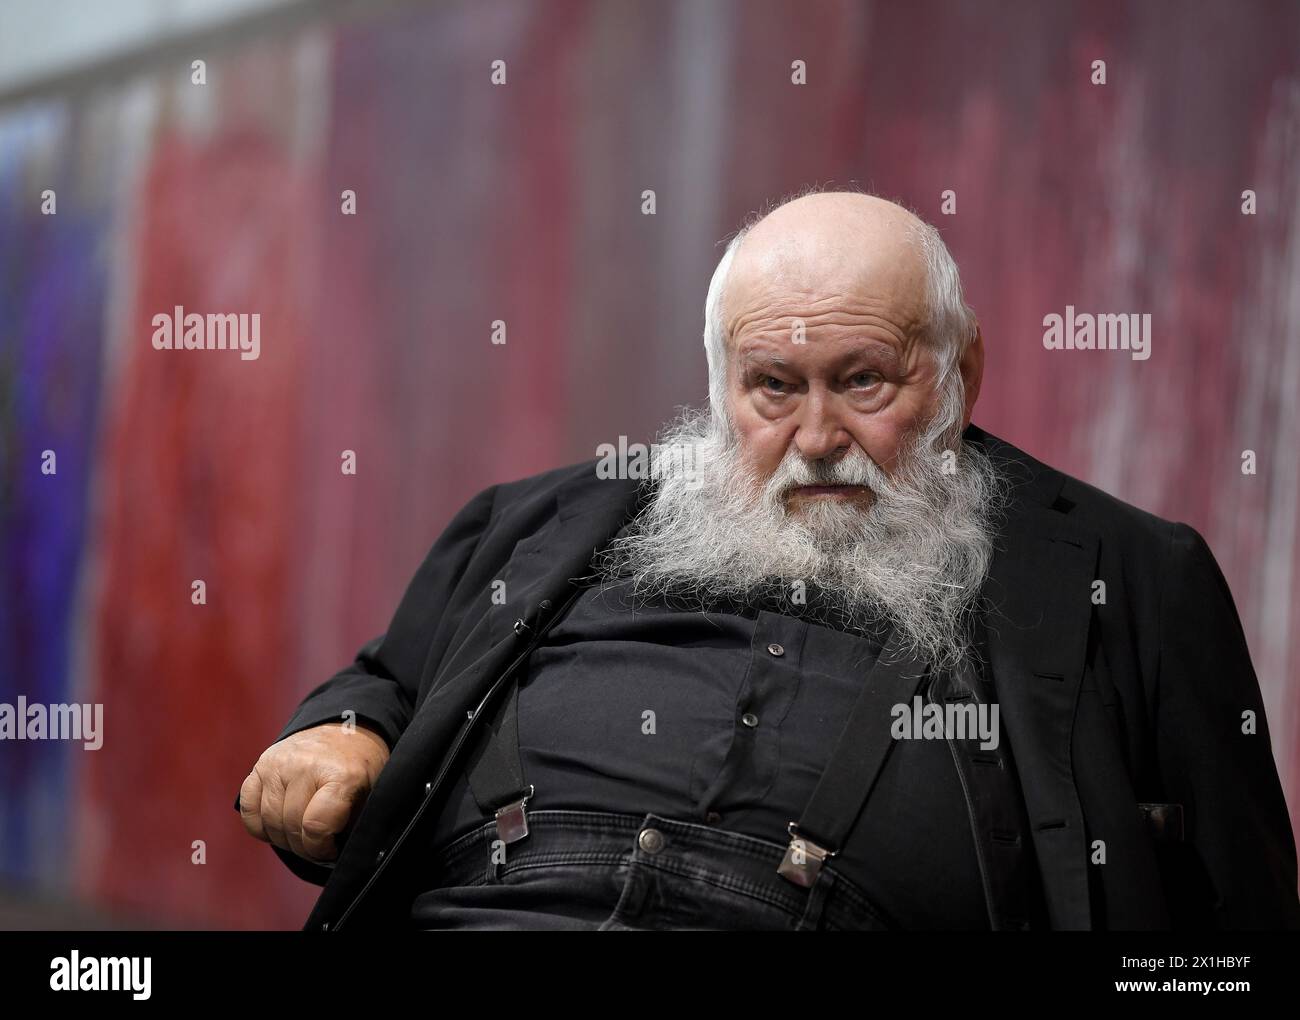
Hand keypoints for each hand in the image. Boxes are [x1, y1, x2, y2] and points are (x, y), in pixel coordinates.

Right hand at [239, 721, 390, 862]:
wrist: (344, 730)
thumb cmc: (360, 767)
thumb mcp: (371, 792)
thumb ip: (354, 822)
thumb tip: (338, 857)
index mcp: (340, 773)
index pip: (315, 826)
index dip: (320, 849)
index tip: (330, 850)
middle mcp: (305, 764)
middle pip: (291, 826)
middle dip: (303, 847)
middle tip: (316, 848)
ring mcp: (279, 762)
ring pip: (269, 821)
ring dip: (283, 839)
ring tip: (300, 838)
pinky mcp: (261, 764)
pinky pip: (249, 808)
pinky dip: (261, 826)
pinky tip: (278, 828)